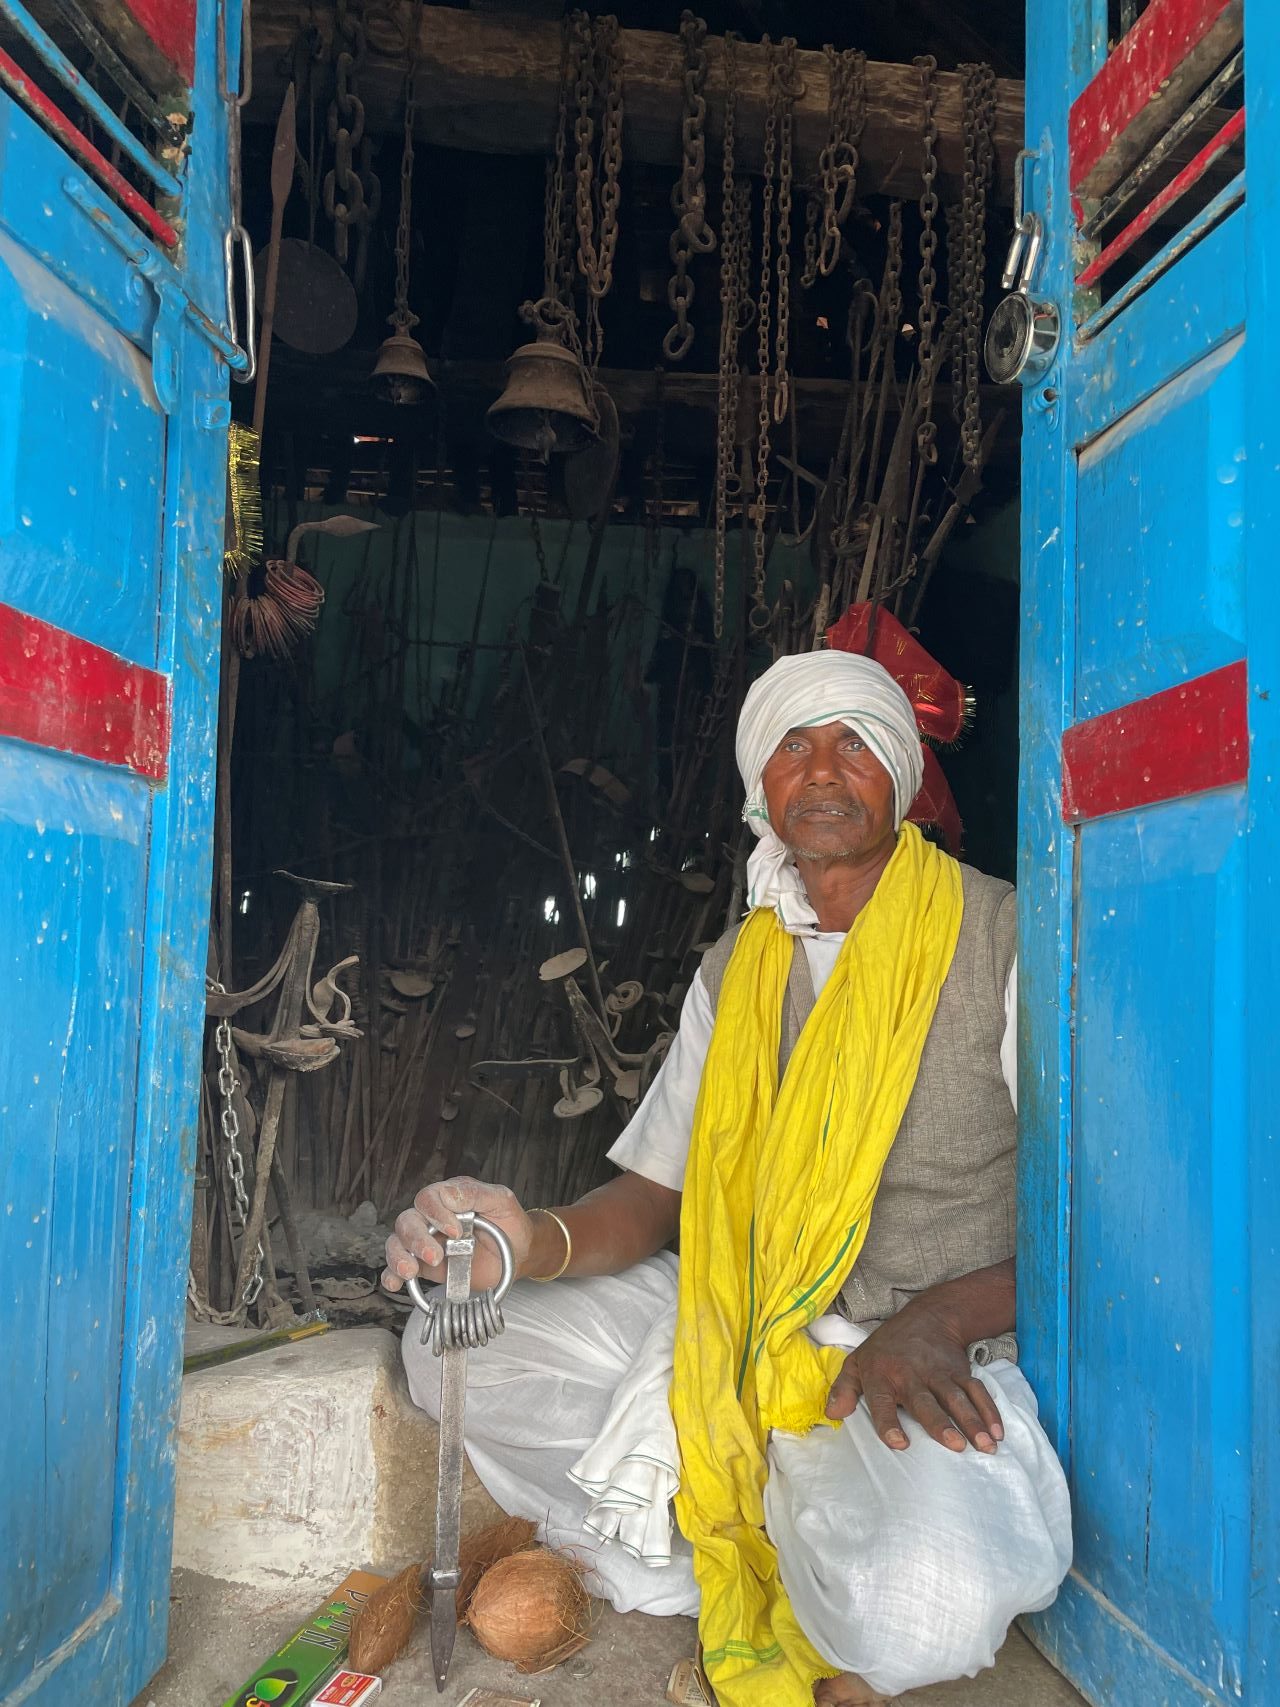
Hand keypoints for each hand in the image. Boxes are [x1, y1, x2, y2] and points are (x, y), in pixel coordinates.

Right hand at [382, 1177, 533, 1294]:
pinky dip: (392, 1275)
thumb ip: (475, 1193)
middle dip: (416, 1239)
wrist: (519, 1252)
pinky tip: (396, 1283)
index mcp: (449, 1197)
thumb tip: (448, 1194)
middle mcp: (432, 1218)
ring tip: (410, 1271)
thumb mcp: (501, 1201)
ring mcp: (426, 1242)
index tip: (455, 1231)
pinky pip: (399, 1269)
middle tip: (435, 1256)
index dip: (435, 1213)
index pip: (428, 1198)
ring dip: (399, 1256)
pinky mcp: (426, 1266)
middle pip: (407, 1221)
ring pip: (397, 1242)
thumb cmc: (509, 1222)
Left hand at [824, 1300, 1004, 1454]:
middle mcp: (911, 1375)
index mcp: (881, 1375)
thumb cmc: (886, 1348)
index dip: (888, 1421)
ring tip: (986, 1445)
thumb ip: (843, 1389)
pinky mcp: (960, 1371)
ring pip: (957, 1398)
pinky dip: (990, 1411)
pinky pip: (977, 1391)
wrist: (926, 1316)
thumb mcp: (857, 1363)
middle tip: (955, 1445)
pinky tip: (998, 1432)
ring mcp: (939, 1373)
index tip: (899, 1443)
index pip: (881, 1400)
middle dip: (941, 1423)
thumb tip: (833, 1415)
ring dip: (973, 1421)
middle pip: (926, 1402)